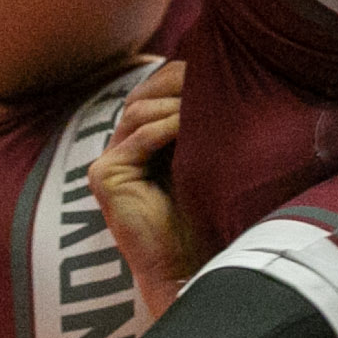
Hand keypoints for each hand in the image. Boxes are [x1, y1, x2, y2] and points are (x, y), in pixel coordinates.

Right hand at [89, 62, 199, 319]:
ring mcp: (108, 162)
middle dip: (178, 81)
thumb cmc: (207, 220)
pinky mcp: (105, 177)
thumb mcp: (207, 161)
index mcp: (142, 142)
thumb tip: (232, 81)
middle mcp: (120, 148)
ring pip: (139, 111)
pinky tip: (191, 124)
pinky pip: (137, 137)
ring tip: (208, 103)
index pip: (155, 91)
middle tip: (212, 75)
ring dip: (176, 102)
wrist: (190, 270)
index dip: (181, 76)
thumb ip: (203, 126)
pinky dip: (167, 126)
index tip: (217, 67)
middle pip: (144, 94)